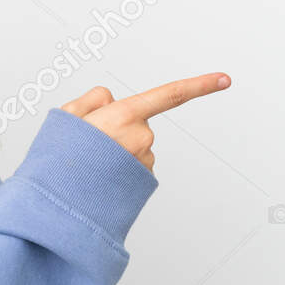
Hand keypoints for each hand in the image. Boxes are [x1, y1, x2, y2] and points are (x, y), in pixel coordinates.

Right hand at [60, 73, 230, 172]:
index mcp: (124, 115)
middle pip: (137, 121)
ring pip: (135, 144)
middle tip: (88, 144)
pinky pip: (134, 164)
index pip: (170, 95)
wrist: (60, 205)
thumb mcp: (67, 116)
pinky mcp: (144, 180)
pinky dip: (121, 167)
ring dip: (117, 151)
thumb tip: (114, 101)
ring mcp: (145, 161)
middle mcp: (142, 137)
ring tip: (91, 164)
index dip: (200, 85)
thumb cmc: (59, 160)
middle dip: (116, 128)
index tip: (225, 79)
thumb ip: (94, 98)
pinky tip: (102, 175)